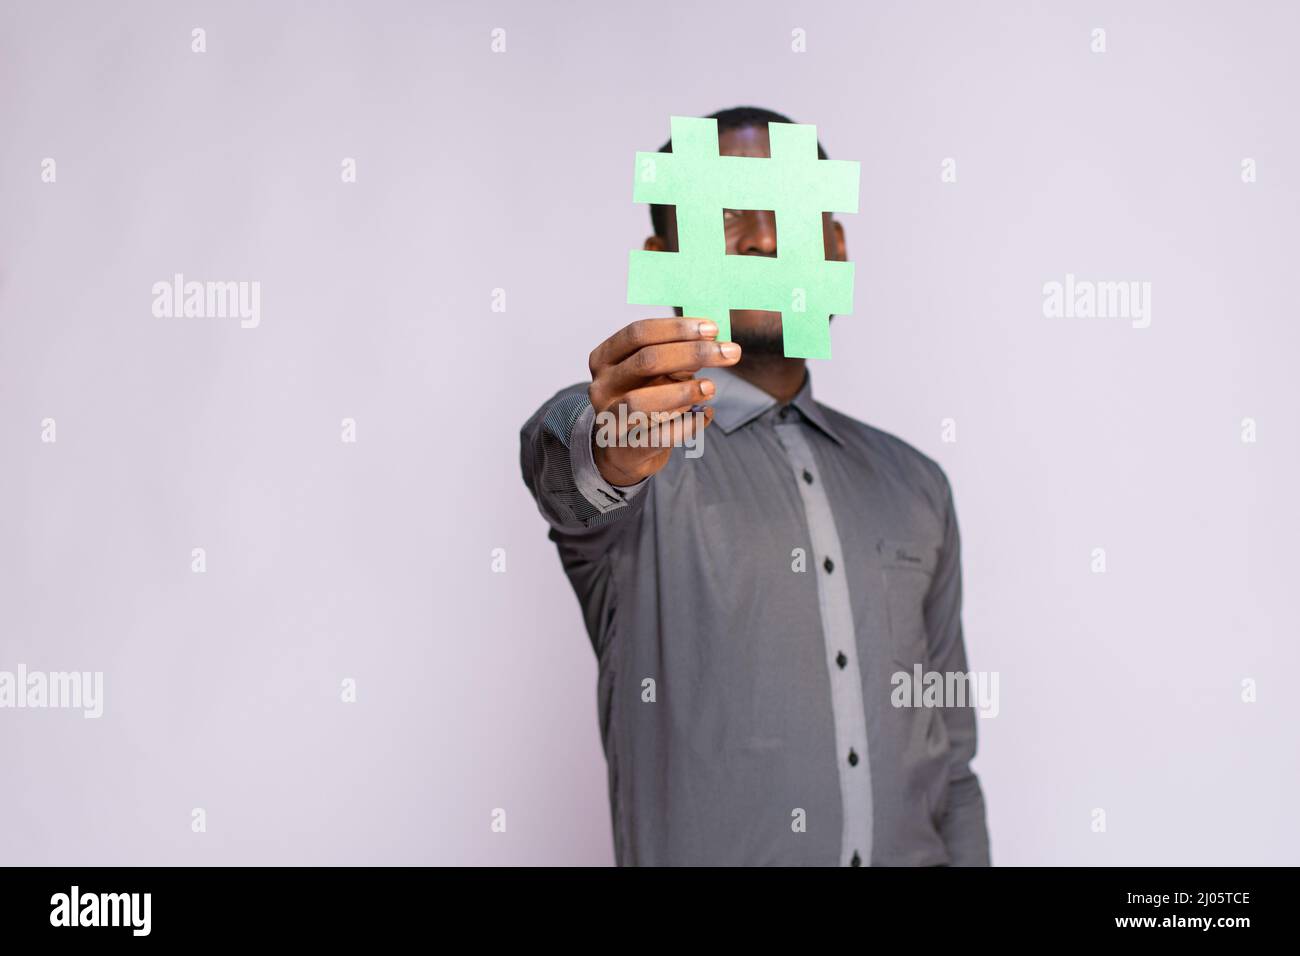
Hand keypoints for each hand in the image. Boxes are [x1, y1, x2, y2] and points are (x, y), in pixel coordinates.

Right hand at [587, 318, 741, 484]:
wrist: (625, 451)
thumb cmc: (644, 400)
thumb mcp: (654, 374)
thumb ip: (675, 357)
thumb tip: (712, 341)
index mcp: (605, 358)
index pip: (639, 333)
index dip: (677, 328)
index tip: (713, 328)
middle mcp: (601, 386)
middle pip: (646, 361)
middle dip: (693, 353)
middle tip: (731, 352)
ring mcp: (609, 419)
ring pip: (642, 402)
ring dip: (684, 392)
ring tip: (712, 387)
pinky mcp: (626, 449)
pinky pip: (660, 435)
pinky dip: (688, 424)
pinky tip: (706, 414)